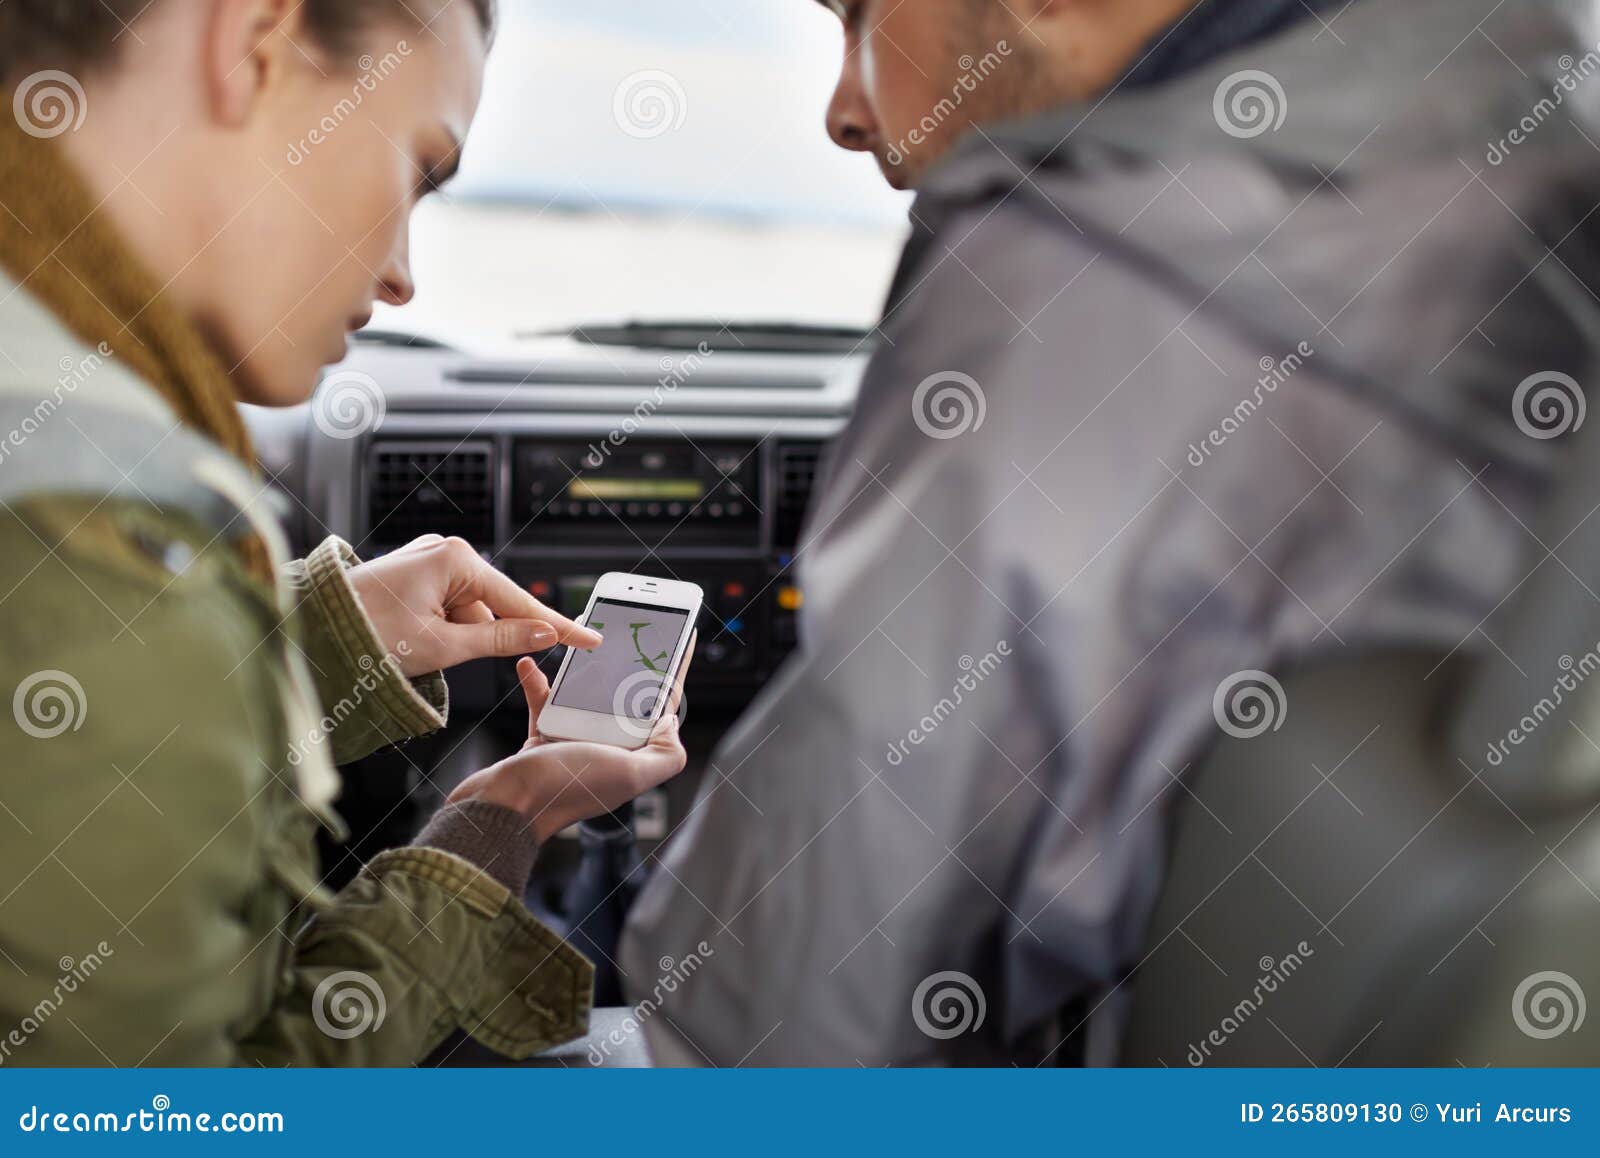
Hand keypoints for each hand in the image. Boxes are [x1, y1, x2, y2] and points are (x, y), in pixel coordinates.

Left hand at [346, 535, 600, 677]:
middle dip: (479, 637)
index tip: (591, 638)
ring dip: (454, 637)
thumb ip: (499, 640)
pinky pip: (446, 607)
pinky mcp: (414, 574)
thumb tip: (542, 634)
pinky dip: (440, 630)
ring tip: (412, 647)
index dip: (556, 626)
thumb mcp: (441, 645)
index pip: (519, 600)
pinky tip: (412, 639)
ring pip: (467, 611)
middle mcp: (445, 550)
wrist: (309, 629)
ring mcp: (428, 560)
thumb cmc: (367, 633)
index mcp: (457, 559)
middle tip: (441, 652)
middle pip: (491, 606)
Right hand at [448, 634, 695, 843]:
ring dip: (584, 667)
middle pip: (625, 695)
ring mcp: (575, 743)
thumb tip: (671, 723)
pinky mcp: (543, 739)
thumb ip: (665, 754)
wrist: (505, 806)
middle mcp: (608, 749)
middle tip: (630, 627)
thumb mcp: (631, 775)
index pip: (662, 707)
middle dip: (630, 661)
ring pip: (586, 694)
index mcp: (632, 756)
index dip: (674, 672)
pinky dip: (539, 683)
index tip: (681, 639)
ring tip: (583, 635)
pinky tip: (531, 663)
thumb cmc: (565, 791)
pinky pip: (545, 703)